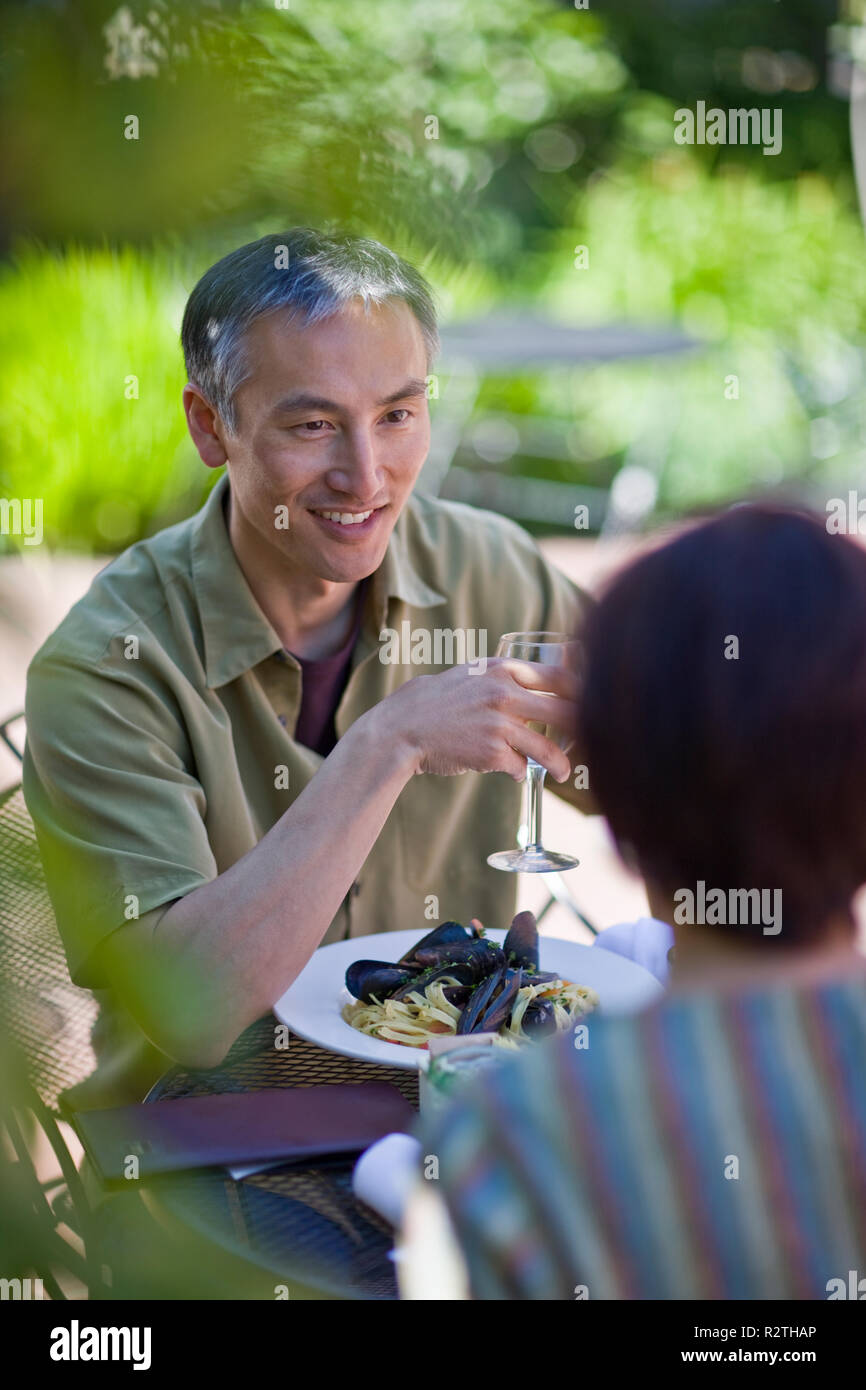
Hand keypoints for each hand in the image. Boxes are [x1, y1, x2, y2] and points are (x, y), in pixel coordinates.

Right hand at [374, 657, 577, 781]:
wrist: (403, 727)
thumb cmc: (438, 701)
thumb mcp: (473, 674)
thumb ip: (505, 677)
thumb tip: (540, 684)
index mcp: (504, 670)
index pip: (562, 678)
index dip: (586, 694)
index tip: (597, 704)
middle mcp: (506, 694)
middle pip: (567, 713)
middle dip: (586, 730)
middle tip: (593, 740)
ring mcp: (500, 725)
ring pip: (549, 750)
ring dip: (561, 764)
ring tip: (564, 772)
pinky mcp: (492, 754)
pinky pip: (521, 768)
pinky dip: (519, 772)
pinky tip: (513, 772)